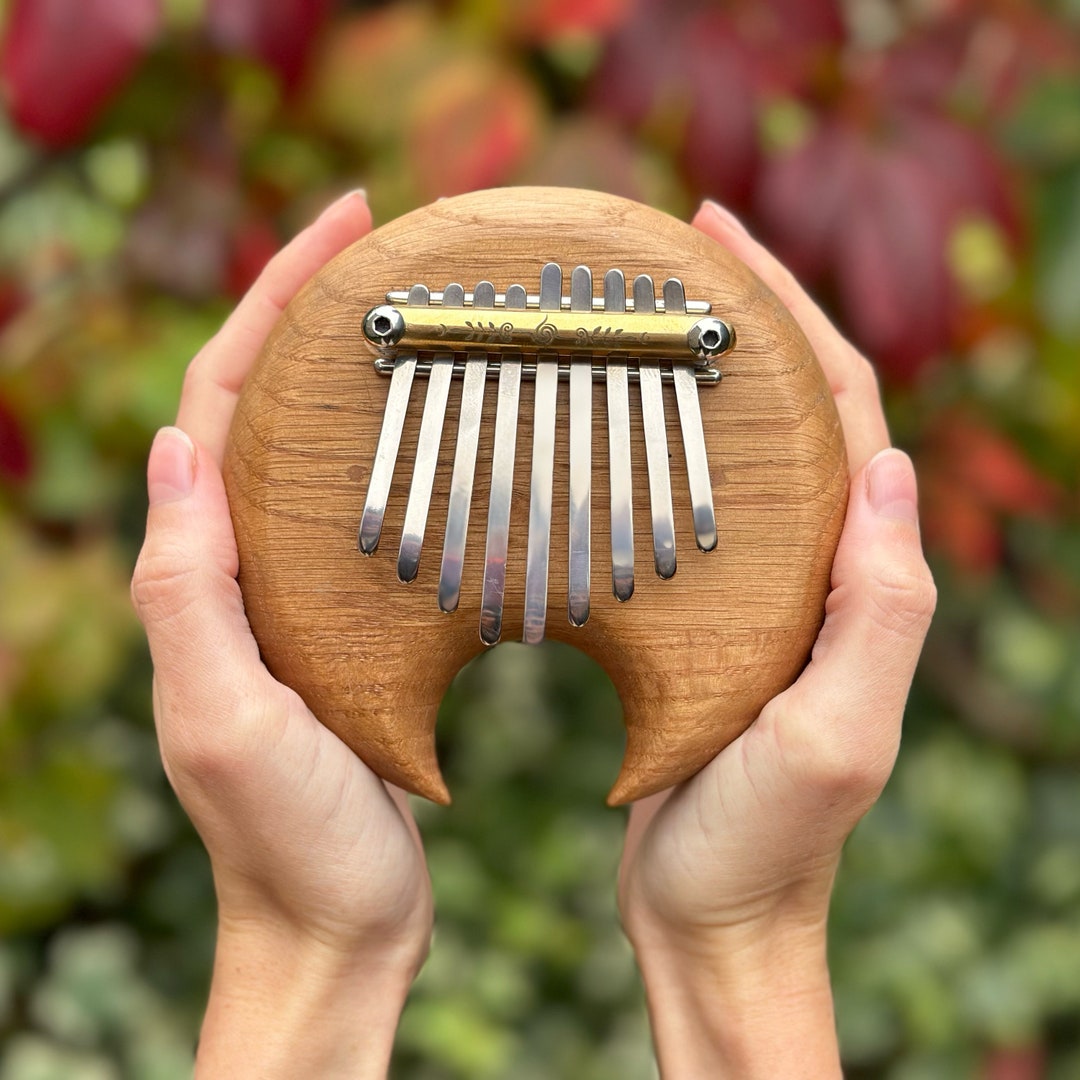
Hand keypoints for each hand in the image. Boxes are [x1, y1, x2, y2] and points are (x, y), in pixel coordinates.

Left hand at [131, 191, 431, 1077]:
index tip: (343, 226)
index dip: (269, 303)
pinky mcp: (354, 622)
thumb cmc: (286, 839)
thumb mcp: (225, 721)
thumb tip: (172, 448)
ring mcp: (300, 591)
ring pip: (320, 453)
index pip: (219, 403)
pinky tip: (456, 436)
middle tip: (389, 242)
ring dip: (359, 372)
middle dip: (314, 309)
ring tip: (429, 312)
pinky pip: (368, 513)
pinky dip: (402, 454)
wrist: (337, 925)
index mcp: (204, 574)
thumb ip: (186, 594)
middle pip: (267, 406)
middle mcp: (243, 569)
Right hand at [618, 201, 936, 1077]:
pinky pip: (689, 508)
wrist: (712, 912)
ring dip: (699, 369)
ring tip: (633, 310)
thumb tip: (886, 469)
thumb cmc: (766, 840)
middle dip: (749, 313)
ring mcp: (759, 588)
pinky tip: (602, 426)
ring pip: (740, 451)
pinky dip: (657, 448)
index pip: (846, 411)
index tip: (724, 238)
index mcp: (856, 578)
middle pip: (795, 408)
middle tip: (674, 245)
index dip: (796, 314)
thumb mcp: (835, 737)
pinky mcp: (703, 615)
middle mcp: (817, 570)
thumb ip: (879, 613)